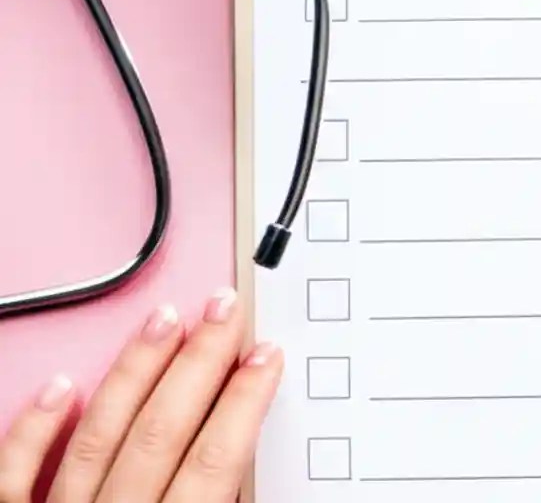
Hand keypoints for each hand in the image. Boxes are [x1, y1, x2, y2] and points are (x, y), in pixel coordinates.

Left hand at [0, 287, 281, 502]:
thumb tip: (263, 480)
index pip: (215, 459)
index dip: (246, 401)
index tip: (265, 357)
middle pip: (162, 430)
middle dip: (200, 361)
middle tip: (224, 310)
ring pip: (99, 433)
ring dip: (136, 370)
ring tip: (165, 319)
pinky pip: (16, 471)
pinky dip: (37, 425)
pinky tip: (62, 385)